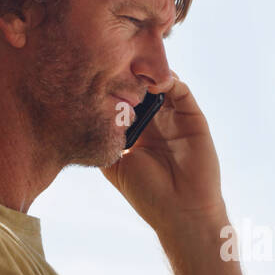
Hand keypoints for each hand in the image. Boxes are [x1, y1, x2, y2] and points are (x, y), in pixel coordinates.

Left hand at [100, 70, 225, 233]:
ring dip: (146, 75)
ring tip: (131, 70)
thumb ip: (104, 140)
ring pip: (160, 84)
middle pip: (140, 87)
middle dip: (127, 74)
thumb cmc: (148, 194)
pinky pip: (180, 89)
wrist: (182, 211)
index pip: (123, 100)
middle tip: (112, 63)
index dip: (111, 87)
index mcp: (137, 132)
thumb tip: (82, 116)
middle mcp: (156, 122)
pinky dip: (168, 80)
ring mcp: (175, 117)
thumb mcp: (116, 166)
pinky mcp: (193, 116)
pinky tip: (153, 83)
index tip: (94, 75)